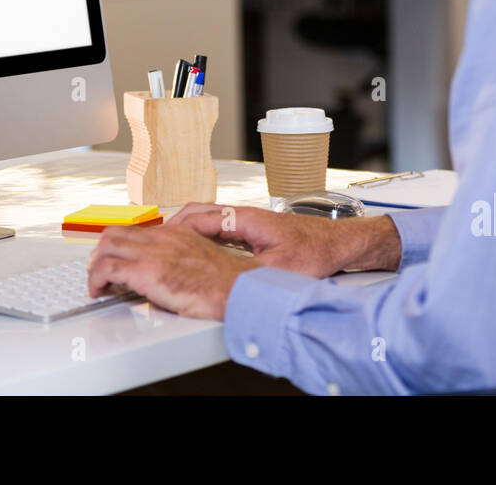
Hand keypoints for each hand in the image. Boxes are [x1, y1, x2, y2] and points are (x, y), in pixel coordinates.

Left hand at [87, 224, 257, 319]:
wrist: (235, 289)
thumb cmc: (226, 283)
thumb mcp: (203, 260)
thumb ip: (183, 259)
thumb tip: (170, 273)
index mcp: (176, 234)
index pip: (136, 230)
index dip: (119, 244)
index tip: (116, 258)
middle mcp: (162, 238)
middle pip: (114, 233)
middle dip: (100, 252)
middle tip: (98, 269)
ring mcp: (152, 253)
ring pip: (105, 247)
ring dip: (94, 266)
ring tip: (95, 282)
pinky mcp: (145, 272)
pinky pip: (106, 269)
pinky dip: (95, 280)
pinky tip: (98, 291)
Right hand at [168, 203, 400, 277]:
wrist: (339, 243)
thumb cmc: (316, 250)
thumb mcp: (280, 267)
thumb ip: (250, 273)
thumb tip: (225, 282)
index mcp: (246, 218)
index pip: (201, 216)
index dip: (175, 228)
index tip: (159, 238)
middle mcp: (244, 214)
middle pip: (199, 212)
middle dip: (174, 225)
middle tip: (155, 241)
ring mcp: (248, 220)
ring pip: (208, 218)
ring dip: (187, 229)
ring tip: (168, 245)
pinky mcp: (253, 229)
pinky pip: (218, 226)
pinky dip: (201, 234)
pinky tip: (196, 249)